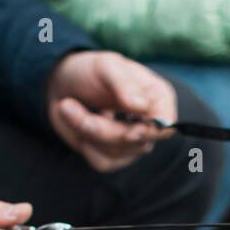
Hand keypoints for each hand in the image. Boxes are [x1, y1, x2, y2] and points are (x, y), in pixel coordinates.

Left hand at [46, 51, 176, 172]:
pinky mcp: (114, 157)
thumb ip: (124, 85)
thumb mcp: (106, 66)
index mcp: (158, 98)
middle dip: (102, 128)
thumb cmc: (89, 70)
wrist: (63, 85)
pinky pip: (103, 163)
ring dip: (86, 132)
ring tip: (67, 106)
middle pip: (138, 142)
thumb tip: (142, 107)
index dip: (150, 130)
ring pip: (116, 154)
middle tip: (67, 105)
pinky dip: (84, 145)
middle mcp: (150, 123)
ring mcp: (134, 144)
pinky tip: (77, 124)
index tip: (131, 130)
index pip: (166, 123)